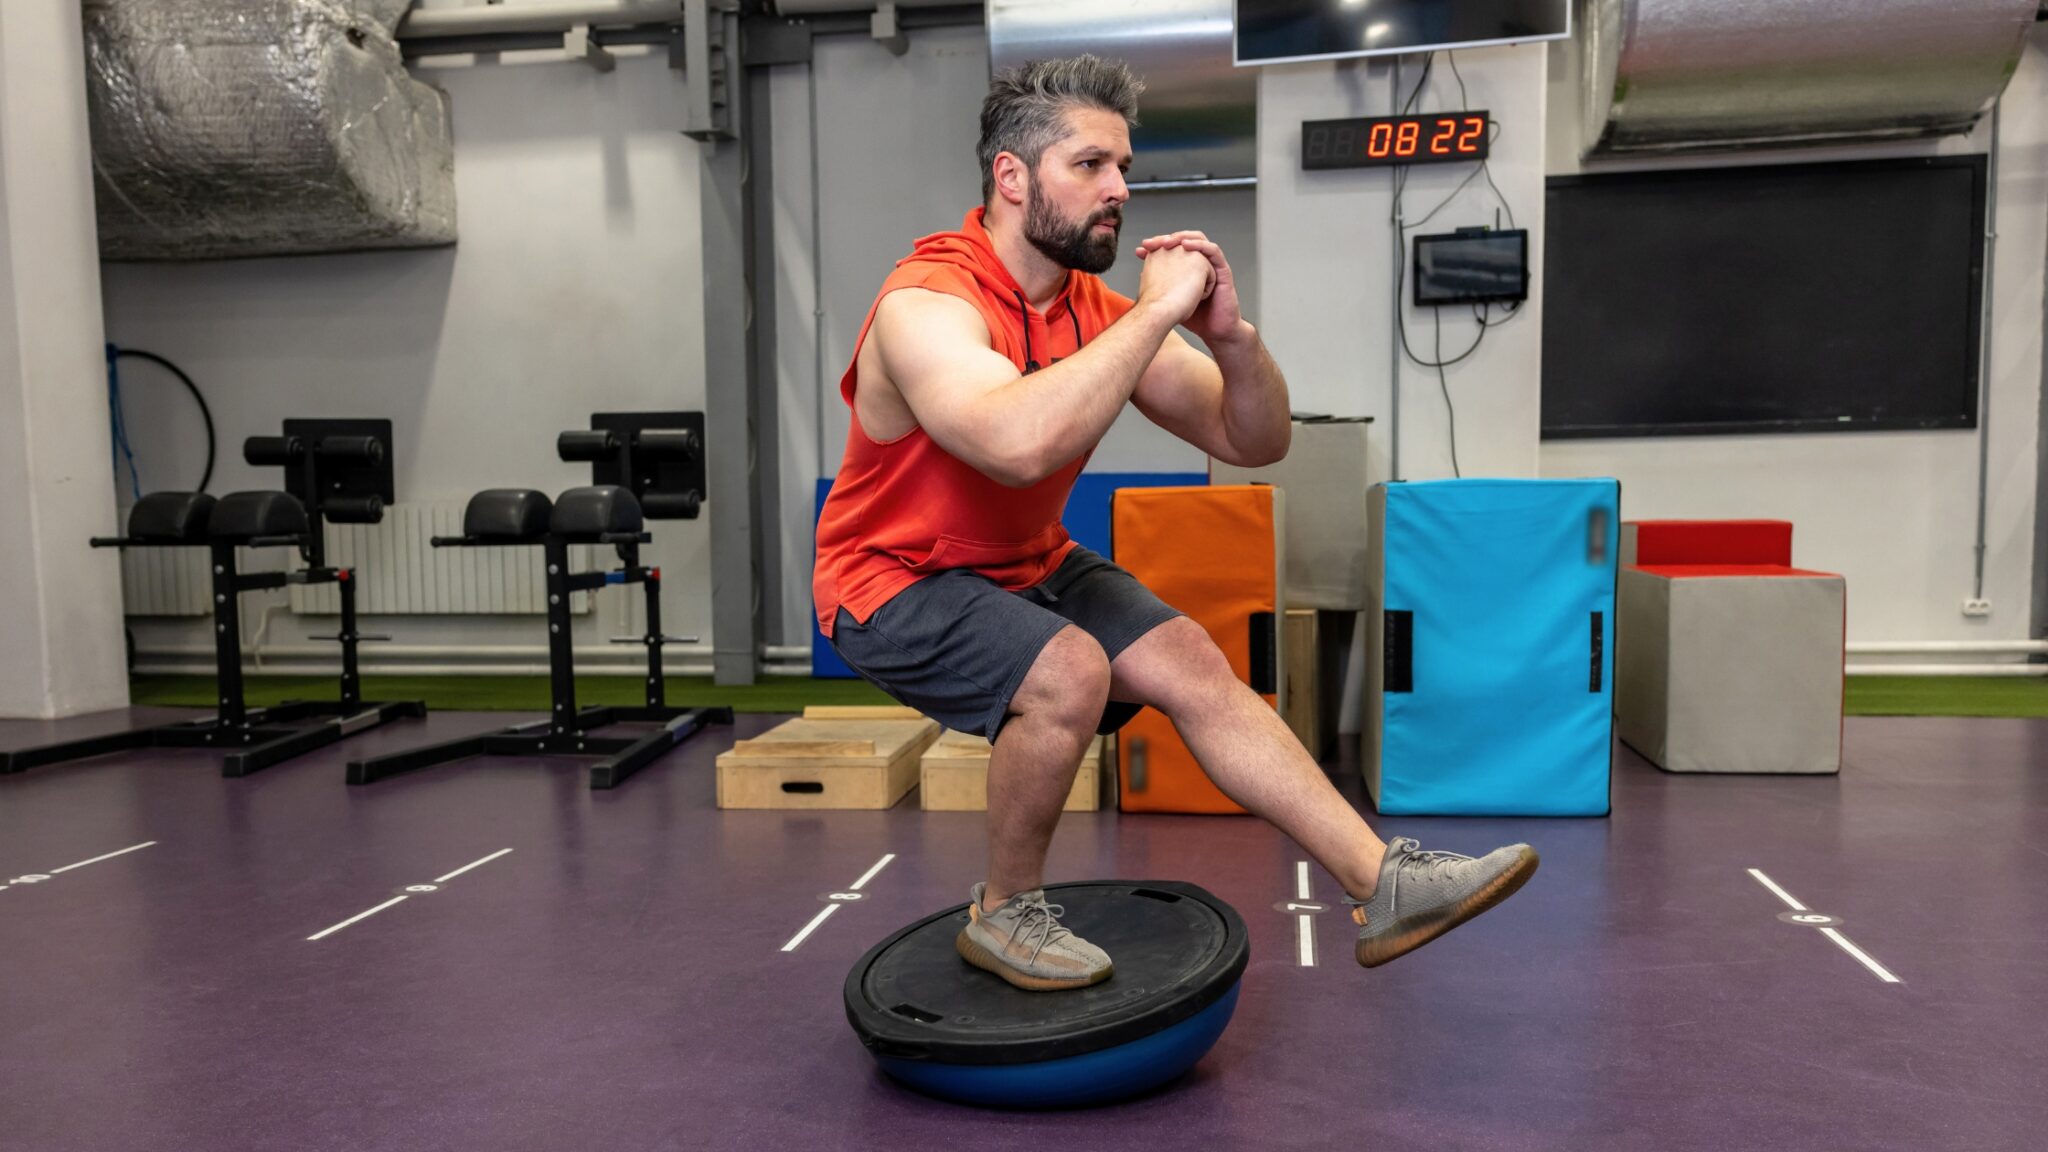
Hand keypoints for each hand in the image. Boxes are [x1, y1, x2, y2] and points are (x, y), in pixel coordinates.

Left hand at [1136, 231, 1244, 345]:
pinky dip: (1200, 245)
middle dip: (1167, 238)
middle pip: (1185, 239)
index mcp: (1189, 267)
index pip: (1173, 247)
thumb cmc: (1196, 318)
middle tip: (1152, 243)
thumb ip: (1162, 286)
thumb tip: (1142, 273)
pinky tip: (1186, 245)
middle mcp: (1201, 263)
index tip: (1143, 247)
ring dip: (1183, 237)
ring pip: (1200, 240)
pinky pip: (1214, 252)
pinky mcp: (1223, 271)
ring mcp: (1213, 265)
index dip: (1158, 244)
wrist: (1215, 332)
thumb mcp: (1173, 299)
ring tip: (1168, 242)